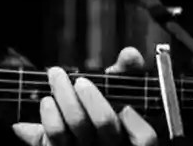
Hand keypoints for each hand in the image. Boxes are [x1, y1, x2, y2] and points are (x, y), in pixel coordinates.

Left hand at [12, 47, 156, 145]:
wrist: (65, 131)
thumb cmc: (96, 110)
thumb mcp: (113, 92)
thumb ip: (125, 73)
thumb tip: (130, 54)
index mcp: (127, 135)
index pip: (145, 138)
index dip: (137, 123)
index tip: (126, 105)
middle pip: (105, 123)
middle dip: (92, 95)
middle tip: (80, 81)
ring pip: (77, 123)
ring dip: (65, 94)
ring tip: (57, 77)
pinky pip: (55, 132)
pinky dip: (49, 113)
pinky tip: (48, 101)